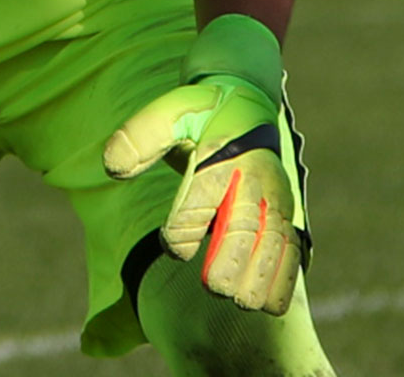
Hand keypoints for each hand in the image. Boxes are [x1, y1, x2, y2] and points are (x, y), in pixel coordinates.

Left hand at [103, 14, 300, 313]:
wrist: (245, 100)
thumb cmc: (196, 114)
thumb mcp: (166, 113)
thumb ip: (138, 138)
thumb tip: (111, 169)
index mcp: (219, 154)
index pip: (200, 197)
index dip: (184, 229)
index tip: (174, 245)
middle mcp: (252, 179)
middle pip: (244, 232)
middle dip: (228, 265)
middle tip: (211, 285)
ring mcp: (275, 200)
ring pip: (274, 249)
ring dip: (258, 280)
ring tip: (238, 300)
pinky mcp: (287, 215)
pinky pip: (291, 254)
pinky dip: (282, 282)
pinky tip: (266, 304)